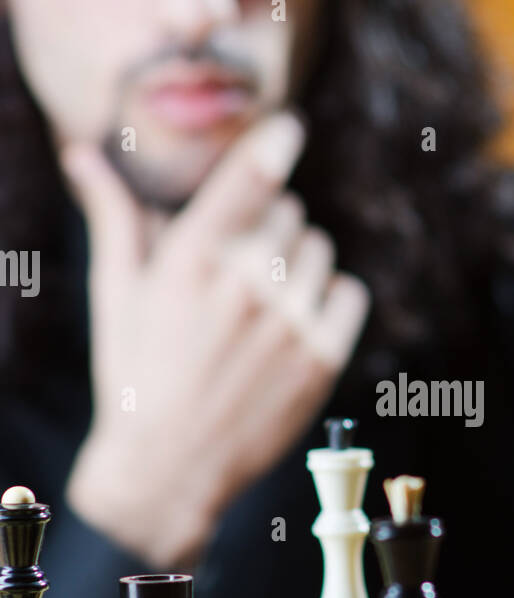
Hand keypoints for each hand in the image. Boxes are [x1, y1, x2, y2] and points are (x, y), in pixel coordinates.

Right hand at [63, 113, 369, 564]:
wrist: (167, 468)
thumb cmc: (134, 373)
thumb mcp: (117, 293)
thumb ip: (114, 215)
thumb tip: (82, 152)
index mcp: (191, 259)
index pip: (254, 171)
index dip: (278, 139)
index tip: (288, 129)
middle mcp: (244, 284)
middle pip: (287, 210)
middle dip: (263, 228)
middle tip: (235, 269)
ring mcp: (288, 322)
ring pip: (318, 248)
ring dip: (295, 262)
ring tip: (260, 301)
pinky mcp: (321, 358)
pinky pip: (348, 291)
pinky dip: (328, 298)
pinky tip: (294, 320)